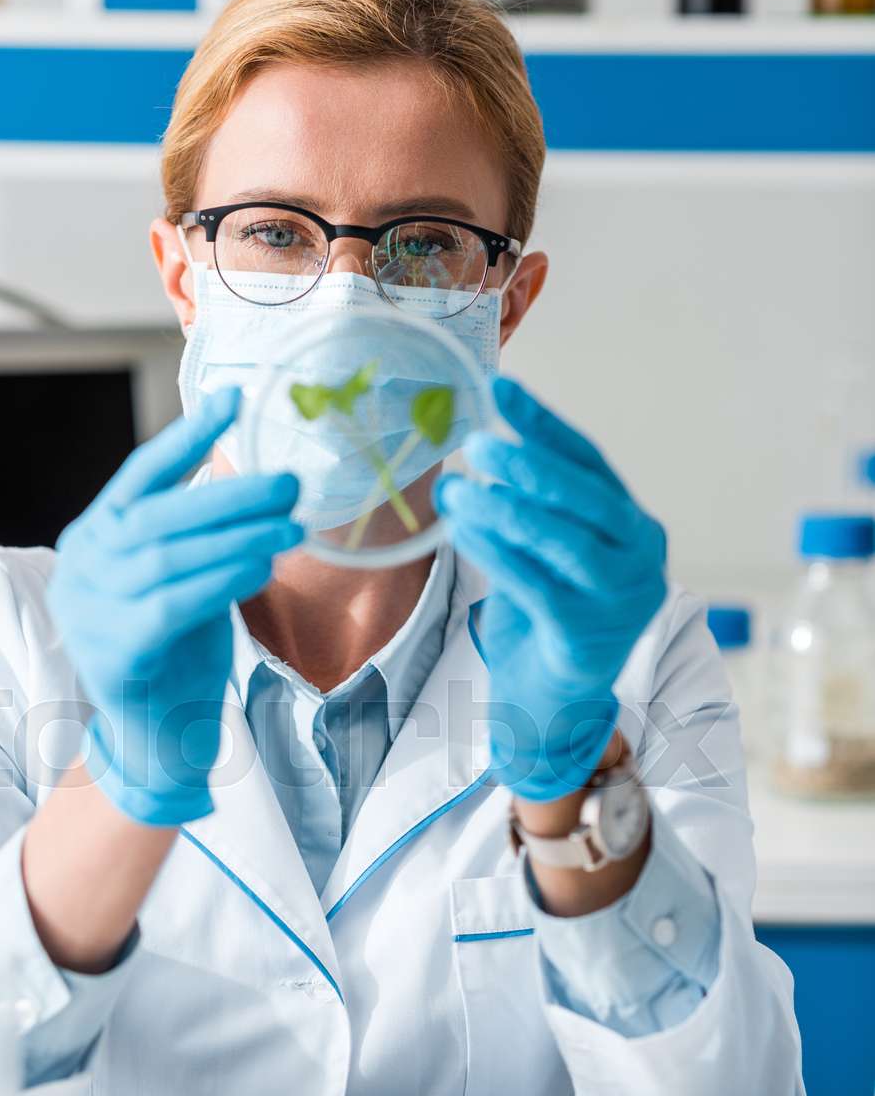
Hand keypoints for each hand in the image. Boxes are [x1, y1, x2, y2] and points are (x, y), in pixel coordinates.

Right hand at [48, 388, 300, 825]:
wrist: (157, 742)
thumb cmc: (177, 654)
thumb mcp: (184, 580)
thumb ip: (197, 537)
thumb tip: (254, 483)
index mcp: (94, 539)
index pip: (141, 475)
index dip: (188, 436)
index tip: (234, 400)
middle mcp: (81, 568)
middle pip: (158, 515)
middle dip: (230, 495)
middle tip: (290, 483)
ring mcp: (89, 613)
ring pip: (168, 558)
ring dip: (238, 538)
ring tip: (292, 526)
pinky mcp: (114, 654)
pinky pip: (172, 606)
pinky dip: (220, 582)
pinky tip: (260, 568)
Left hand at [437, 374, 666, 802]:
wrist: (552, 705)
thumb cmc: (545, 618)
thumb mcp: (547, 553)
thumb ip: (534, 507)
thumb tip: (482, 444)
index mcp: (634, 529)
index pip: (591, 462)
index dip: (544, 425)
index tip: (500, 390)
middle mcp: (640, 561)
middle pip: (585, 498)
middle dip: (527, 464)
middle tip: (474, 442)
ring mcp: (620, 601)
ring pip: (559, 541)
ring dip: (502, 509)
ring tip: (454, 491)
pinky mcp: (585, 637)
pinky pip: (533, 583)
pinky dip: (494, 552)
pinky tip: (462, 531)